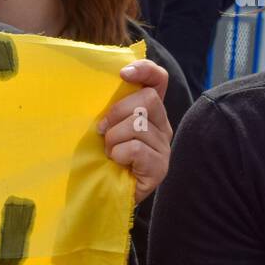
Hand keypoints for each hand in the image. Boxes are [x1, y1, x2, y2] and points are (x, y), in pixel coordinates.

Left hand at [96, 59, 172, 204]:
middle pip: (147, 100)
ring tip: (110, 153)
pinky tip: (117, 163)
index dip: (145, 70)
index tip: (123, 74)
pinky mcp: (160, 167)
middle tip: (102, 132)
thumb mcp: (103, 126)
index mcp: (149, 111)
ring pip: (138, 125)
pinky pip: (135, 148)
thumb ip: (110, 107)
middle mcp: (162, 126)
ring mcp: (163, 147)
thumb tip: (108, 84)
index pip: (159, 80)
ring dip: (113, 139)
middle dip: (116, 113)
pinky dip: (119, 154)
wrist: (102, 194)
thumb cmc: (100, 157)